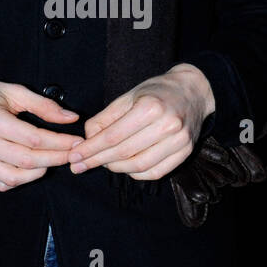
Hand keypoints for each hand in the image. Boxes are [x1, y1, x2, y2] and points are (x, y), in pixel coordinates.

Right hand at [0, 76, 81, 191]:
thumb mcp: (14, 91)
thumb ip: (43, 105)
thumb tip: (71, 118)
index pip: (34, 139)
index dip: (60, 143)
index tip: (76, 141)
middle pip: (27, 160)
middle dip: (56, 158)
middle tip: (73, 153)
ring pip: (14, 177)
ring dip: (40, 172)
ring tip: (54, 161)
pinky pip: (1, 183)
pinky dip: (21, 181)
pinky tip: (33, 169)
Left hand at [67, 63, 214, 180]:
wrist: (192, 92)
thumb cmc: (156, 92)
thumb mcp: (127, 97)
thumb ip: (105, 119)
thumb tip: (86, 140)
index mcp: (150, 107)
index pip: (112, 136)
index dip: (90, 149)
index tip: (74, 157)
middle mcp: (167, 124)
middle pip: (124, 152)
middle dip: (97, 161)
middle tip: (80, 165)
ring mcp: (179, 141)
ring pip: (139, 166)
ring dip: (116, 169)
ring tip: (102, 164)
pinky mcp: (186, 152)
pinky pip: (155, 172)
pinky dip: (135, 174)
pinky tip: (124, 167)